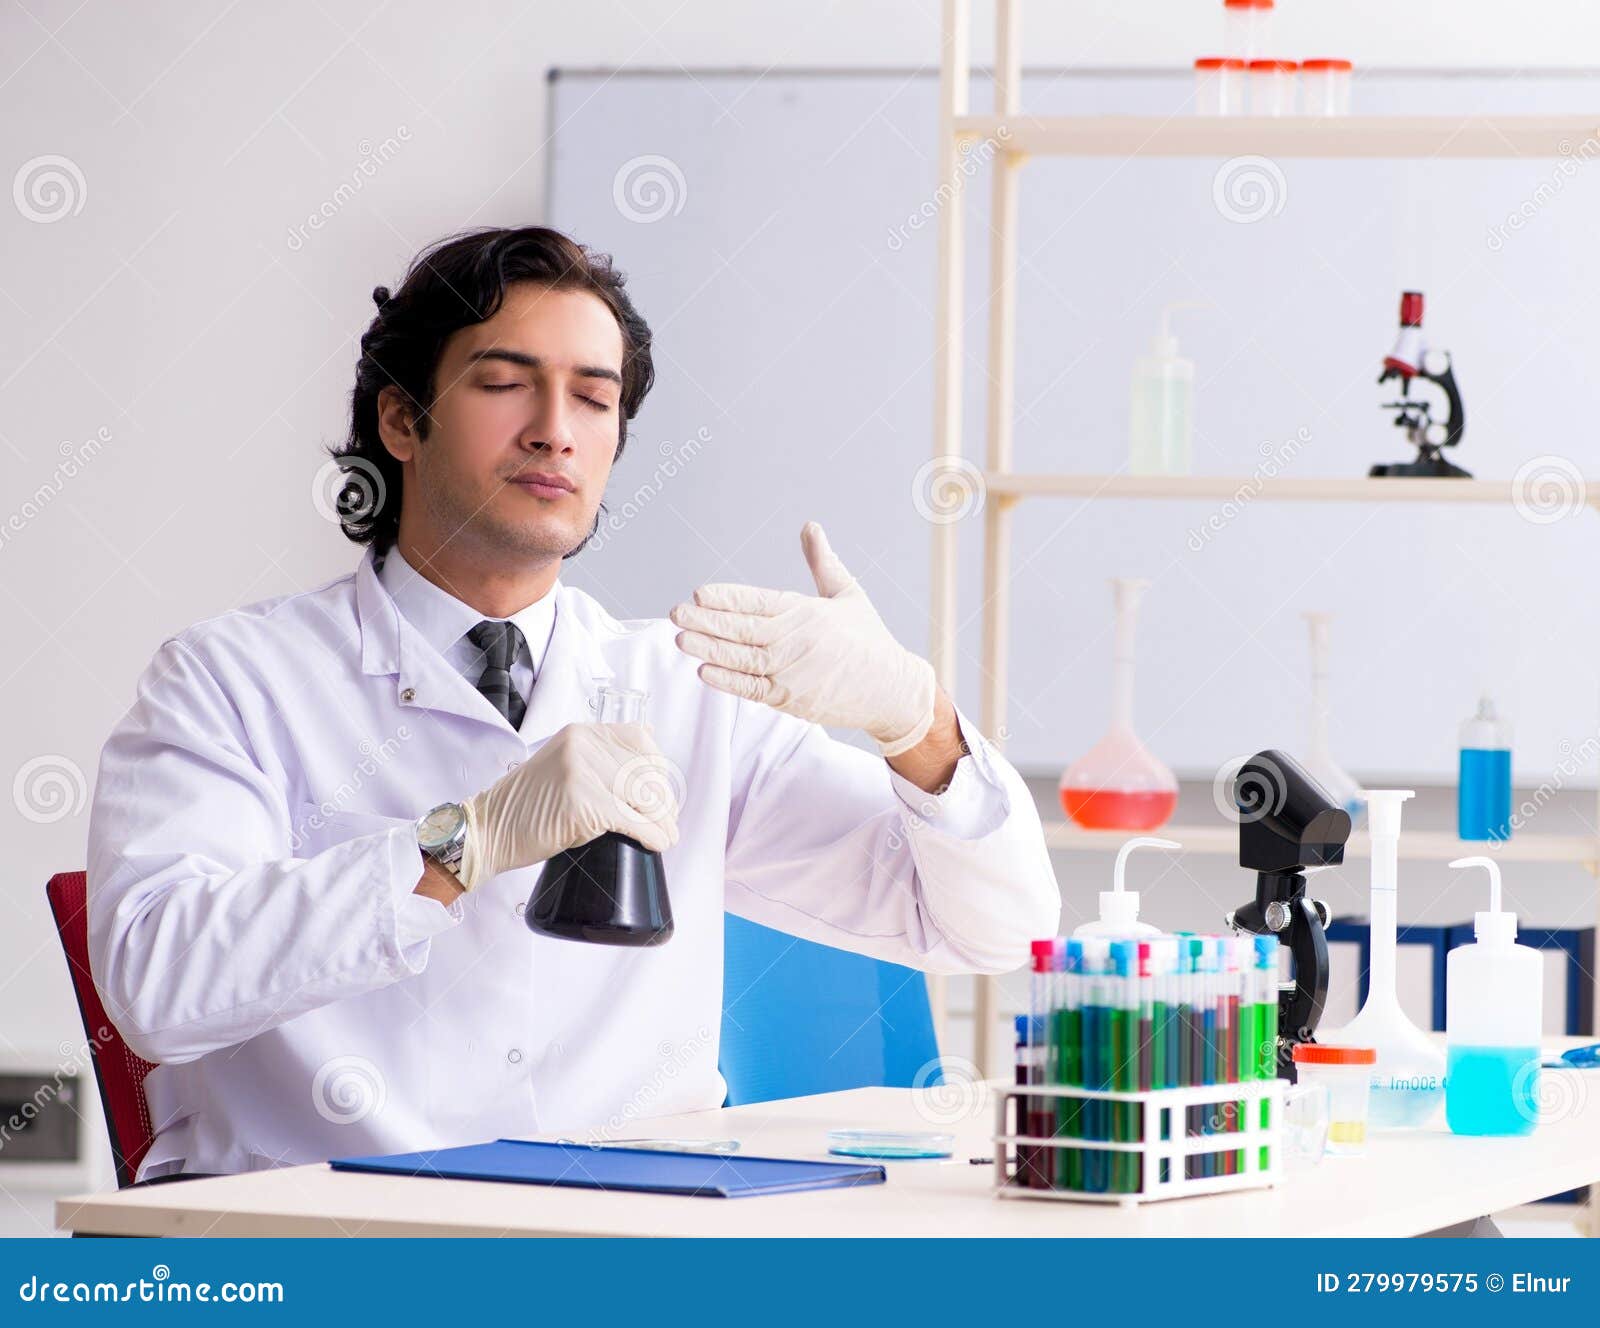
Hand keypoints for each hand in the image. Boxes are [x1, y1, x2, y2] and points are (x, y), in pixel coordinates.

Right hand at [457, 722, 680, 888]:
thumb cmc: (526, 805)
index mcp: (581, 733)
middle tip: (668, 820)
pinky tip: (657, 843)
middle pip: (646, 771)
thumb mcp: (563, 761)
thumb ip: (599, 752)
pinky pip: (633, 821)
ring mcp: (582, 773)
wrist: (489, 829)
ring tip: (667, 834)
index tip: (662, 791)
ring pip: (644, 796)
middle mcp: (583, 746)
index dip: (658, 768)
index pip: (640, 739)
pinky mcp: (583, 805)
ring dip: (663, 821)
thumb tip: (650, 738)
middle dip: (664, 800)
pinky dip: (651, 835)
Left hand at [670, 522, 936, 756]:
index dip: (728, 597)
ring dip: (710, 649)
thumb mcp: (848, 593)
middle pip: (743, 630)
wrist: (892, 690)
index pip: (759, 602)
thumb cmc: (869, 639)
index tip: (700, 593)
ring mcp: (792, 673)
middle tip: (677, 614)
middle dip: (707, 621)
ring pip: (743, 659)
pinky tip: (705, 670)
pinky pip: (753, 689)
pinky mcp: (791, 700)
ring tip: (681, 639)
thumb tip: (810, 526)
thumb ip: (822, 562)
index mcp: (807, 612)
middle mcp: (797, 641)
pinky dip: (728, 681)